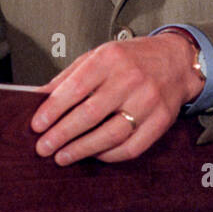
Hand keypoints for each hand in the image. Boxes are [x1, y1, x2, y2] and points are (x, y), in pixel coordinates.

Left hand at [30, 33, 202, 164]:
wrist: (175, 61)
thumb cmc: (132, 59)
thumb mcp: (98, 55)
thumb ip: (69, 76)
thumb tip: (40, 98)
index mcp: (111, 58)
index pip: (76, 88)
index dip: (53, 110)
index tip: (37, 125)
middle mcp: (131, 79)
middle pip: (90, 114)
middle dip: (62, 134)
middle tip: (44, 147)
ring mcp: (148, 101)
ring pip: (110, 135)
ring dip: (82, 150)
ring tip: (63, 156)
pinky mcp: (161, 121)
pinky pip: (131, 147)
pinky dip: (108, 155)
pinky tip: (93, 155)